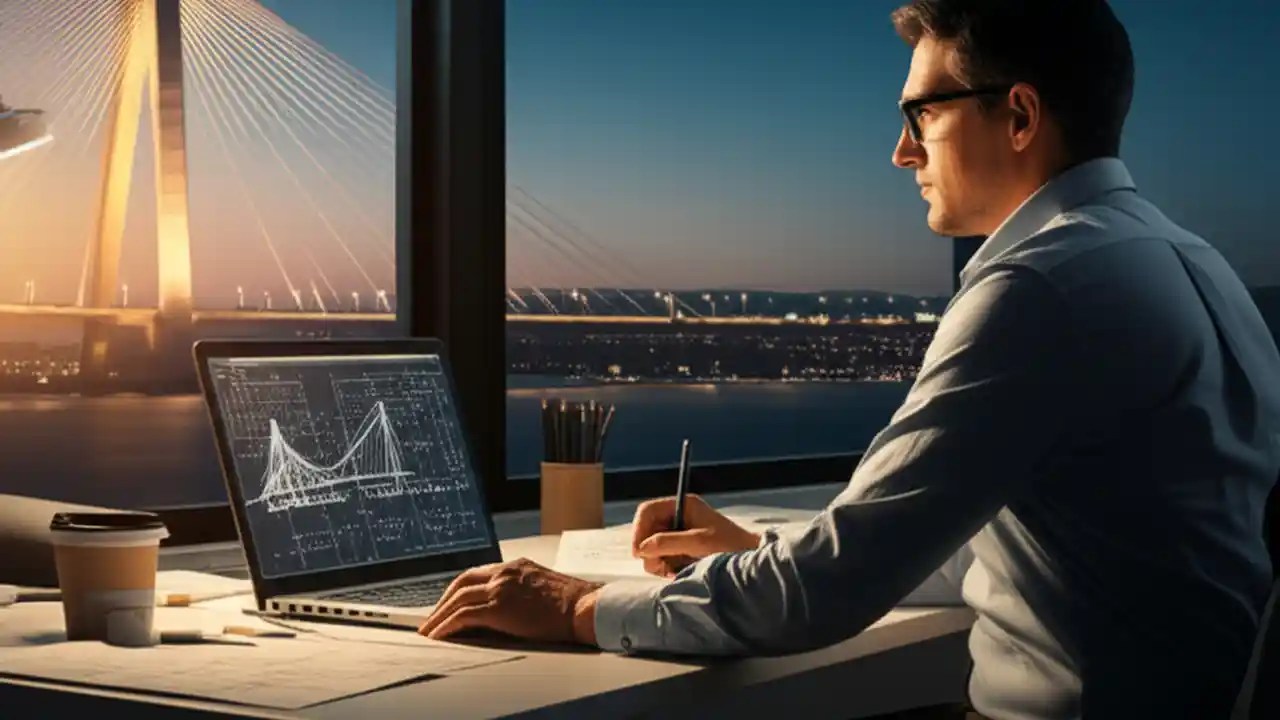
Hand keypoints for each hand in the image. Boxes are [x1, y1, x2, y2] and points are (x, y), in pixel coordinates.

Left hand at [417, 558, 602, 644]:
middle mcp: (505, 572)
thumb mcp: (543, 588)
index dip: (458, 590)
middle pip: (461, 582)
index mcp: (515, 566)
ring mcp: (501, 588)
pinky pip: (464, 616)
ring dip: (440, 616)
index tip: (449, 603)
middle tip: (432, 618)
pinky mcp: (500, 607)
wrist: (585, 607)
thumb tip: (504, 612)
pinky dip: (447, 626)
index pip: (477, 574)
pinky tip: (441, 636)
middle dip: (443, 601)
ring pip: (458, 599)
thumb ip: (521, 592)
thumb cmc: (573, 603)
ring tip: (430, 631)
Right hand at [631, 494, 759, 577]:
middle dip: (649, 550)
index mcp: (682, 505)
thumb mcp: (699, 542)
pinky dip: (665, 567)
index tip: (639, 552)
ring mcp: (678, 534)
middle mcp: (678, 517)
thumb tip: (642, 549)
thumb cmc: (730, 545)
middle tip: (661, 567)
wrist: (749, 561)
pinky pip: (661, 558)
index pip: (647, 511)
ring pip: (651, 547)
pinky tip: (679, 572)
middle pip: (646, 531)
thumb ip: (668, 542)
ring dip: (658, 561)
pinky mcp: (681, 549)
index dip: (639, 530)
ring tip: (675, 570)